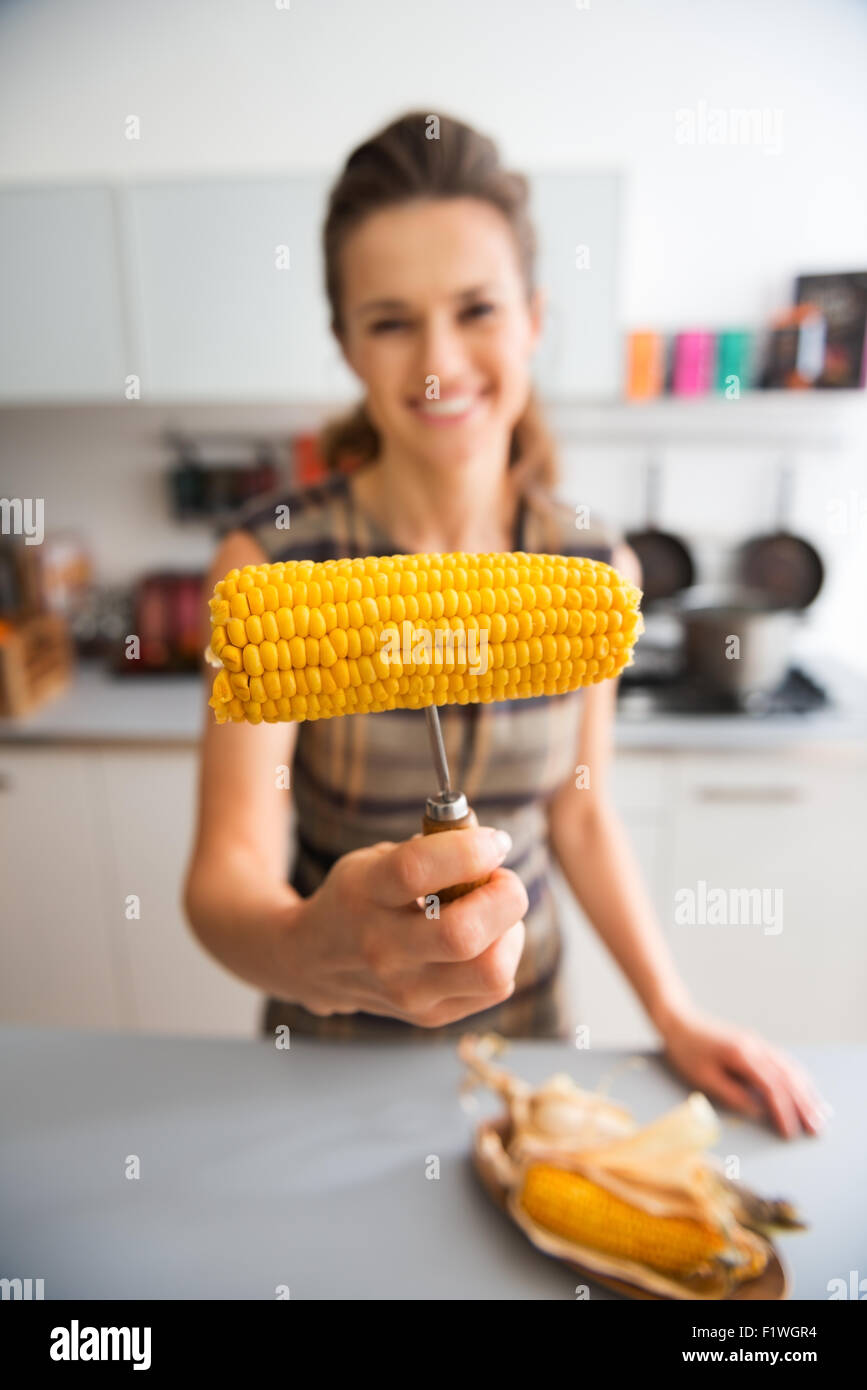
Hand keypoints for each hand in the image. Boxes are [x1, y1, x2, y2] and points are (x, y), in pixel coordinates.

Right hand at [276, 826, 527, 1026]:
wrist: (311, 961)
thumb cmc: (355, 898)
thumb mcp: (373, 859)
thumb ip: (428, 847)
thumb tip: (489, 840)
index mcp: (364, 893)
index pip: (416, 870)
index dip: (468, 850)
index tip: (495, 842)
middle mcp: (382, 948)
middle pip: (464, 934)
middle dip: (506, 897)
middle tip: (502, 880)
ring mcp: (405, 990)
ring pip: (490, 971)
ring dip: (510, 932)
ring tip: (495, 914)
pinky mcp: (428, 1016)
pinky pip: (495, 988)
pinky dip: (503, 957)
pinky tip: (485, 940)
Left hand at [658, 1006, 832, 1138]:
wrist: (680, 1021)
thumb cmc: (687, 1051)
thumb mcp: (704, 1078)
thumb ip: (733, 1095)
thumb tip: (759, 1111)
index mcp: (743, 1055)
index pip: (772, 1087)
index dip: (783, 1112)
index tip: (790, 1134)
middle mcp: (756, 1047)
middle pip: (789, 1078)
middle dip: (805, 1105)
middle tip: (818, 1128)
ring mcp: (759, 1044)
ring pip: (791, 1068)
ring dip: (807, 1092)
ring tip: (820, 1114)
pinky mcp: (757, 1045)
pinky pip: (785, 1062)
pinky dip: (799, 1078)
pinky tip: (806, 1089)